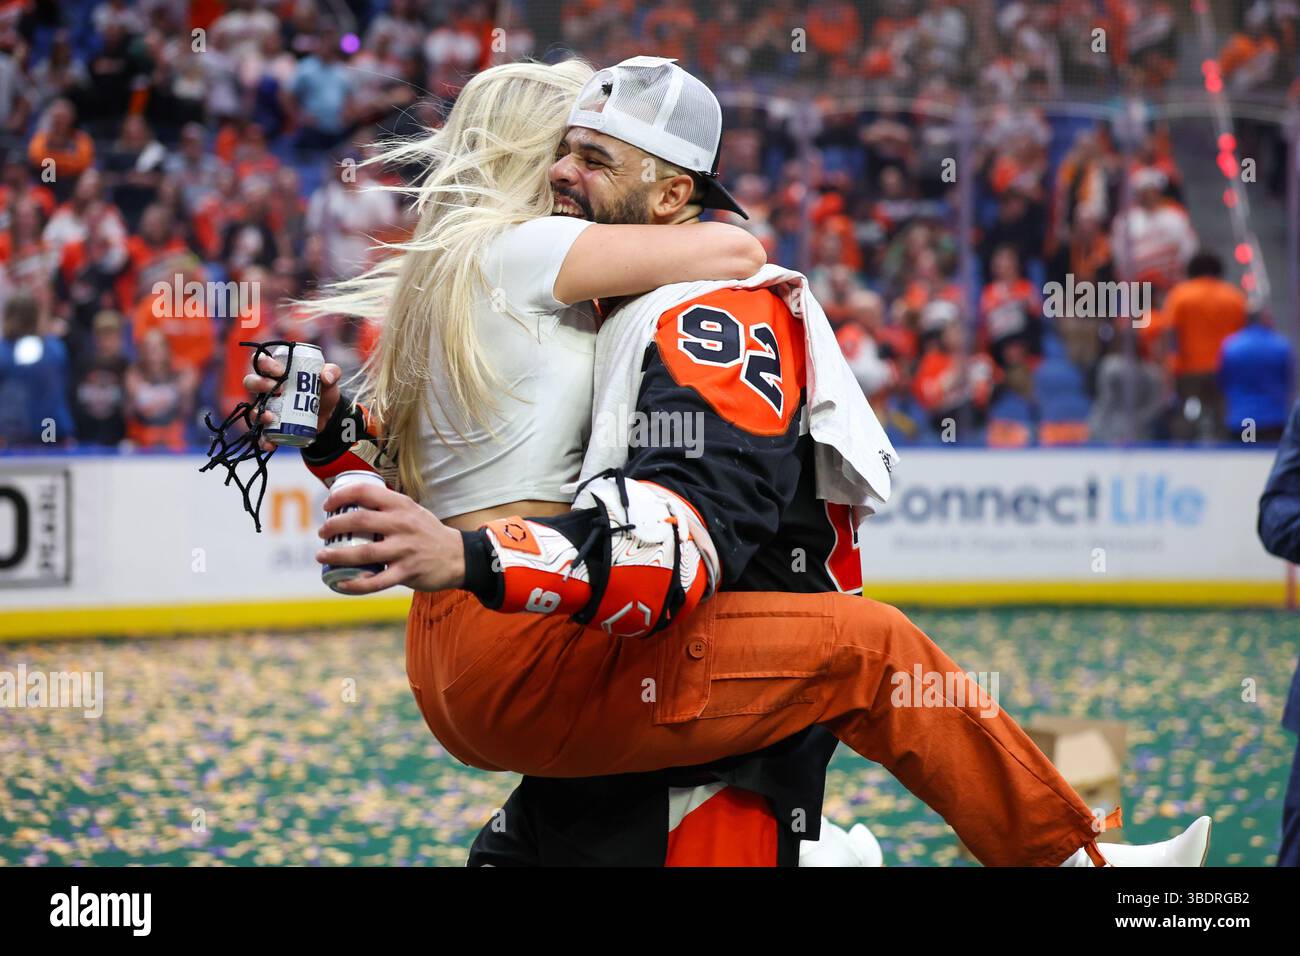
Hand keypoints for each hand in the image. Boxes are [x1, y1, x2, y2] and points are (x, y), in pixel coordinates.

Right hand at [243, 355, 341, 451]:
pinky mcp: (272, 426)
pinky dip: (264, 440)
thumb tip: (325, 377)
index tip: (279, 370)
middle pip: (251, 382)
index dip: (265, 363)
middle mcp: (267, 389)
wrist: (329, 415)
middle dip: (259, 384)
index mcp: (278, 371)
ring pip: (253, 409)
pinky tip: (270, 444)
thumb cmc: (323, 390)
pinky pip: (261, 434)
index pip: (262, 362)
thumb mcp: (330, 379)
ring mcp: (267, 408)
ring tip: (270, 416)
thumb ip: (332, 372)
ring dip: (258, 412)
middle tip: (275, 388)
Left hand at [315, 481, 465, 593]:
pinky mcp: (407, 572)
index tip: (327, 505)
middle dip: (334, 526)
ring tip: (322, 556)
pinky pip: (376, 581)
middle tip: (323, 532)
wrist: (458, 556)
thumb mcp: (412, 511)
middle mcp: (403, 524)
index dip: (340, 496)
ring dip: (337, 555)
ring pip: (364, 553)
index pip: (365, 492)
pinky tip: (340, 583)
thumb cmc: (428, 533)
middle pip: (359, 521)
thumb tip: (352, 505)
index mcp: (401, 505)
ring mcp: (405, 549)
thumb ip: (388, 507)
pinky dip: (355, 584)